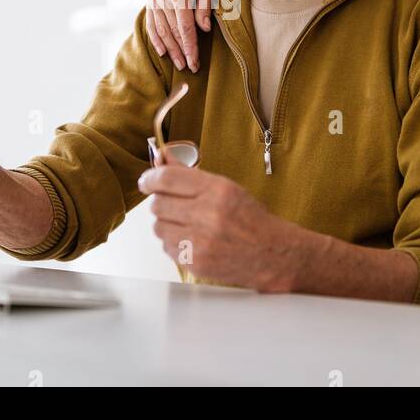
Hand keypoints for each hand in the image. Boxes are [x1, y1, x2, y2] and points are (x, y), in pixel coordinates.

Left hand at [138, 155, 302, 291]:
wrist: (272, 254)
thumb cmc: (250, 219)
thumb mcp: (224, 187)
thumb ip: (188, 174)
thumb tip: (161, 157)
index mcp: (217, 190)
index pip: (167, 178)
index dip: (150, 178)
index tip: (147, 181)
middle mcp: (208, 214)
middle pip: (158, 204)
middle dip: (162, 203)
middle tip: (176, 205)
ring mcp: (201, 241)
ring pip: (158, 227)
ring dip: (167, 224)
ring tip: (188, 224)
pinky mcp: (195, 262)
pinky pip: (166, 247)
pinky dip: (174, 243)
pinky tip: (194, 240)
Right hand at [147, 0, 213, 72]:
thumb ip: (206, 4)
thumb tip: (203, 28)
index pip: (185, 26)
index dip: (190, 46)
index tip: (195, 61)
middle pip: (172, 30)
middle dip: (181, 51)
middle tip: (190, 67)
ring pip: (161, 29)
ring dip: (169, 48)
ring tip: (178, 63)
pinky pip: (151, 22)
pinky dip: (156, 38)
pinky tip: (162, 52)